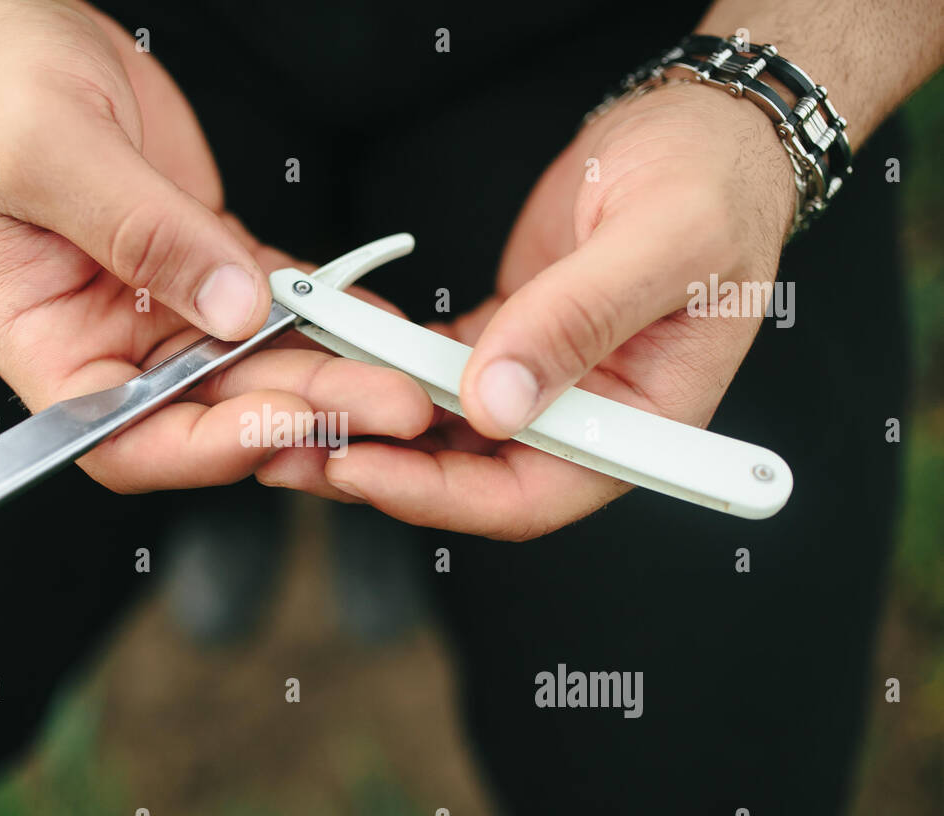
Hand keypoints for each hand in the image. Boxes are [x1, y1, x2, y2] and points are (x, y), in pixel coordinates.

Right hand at [0, 0, 430, 491]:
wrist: (10, 25)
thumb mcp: (50, 149)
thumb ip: (140, 231)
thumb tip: (231, 311)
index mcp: (44, 340)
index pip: (122, 435)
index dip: (202, 448)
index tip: (279, 422)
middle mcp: (106, 339)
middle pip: (209, 410)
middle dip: (302, 411)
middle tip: (383, 402)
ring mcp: (161, 305)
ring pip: (256, 365)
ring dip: (329, 371)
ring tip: (398, 369)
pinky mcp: (205, 262)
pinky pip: (276, 302)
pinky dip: (326, 311)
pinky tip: (372, 315)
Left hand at [263, 80, 796, 535]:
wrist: (701, 131)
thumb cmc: (708, 182)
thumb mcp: (659, 242)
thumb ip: (577, 321)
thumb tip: (496, 405)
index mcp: (641, 424)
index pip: (532, 494)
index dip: (442, 496)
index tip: (362, 469)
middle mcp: (586, 420)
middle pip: (472, 476)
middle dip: (384, 469)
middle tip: (295, 448)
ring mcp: (542, 385)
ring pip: (445, 433)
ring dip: (374, 426)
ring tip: (294, 412)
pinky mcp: (507, 346)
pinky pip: (435, 377)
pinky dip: (386, 373)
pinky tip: (336, 361)